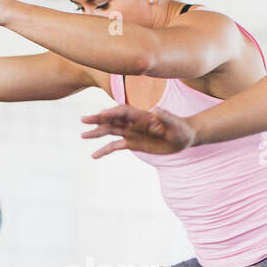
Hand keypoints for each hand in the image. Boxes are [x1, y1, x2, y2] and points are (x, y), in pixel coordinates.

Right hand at [80, 105, 197, 157]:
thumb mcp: (175, 123)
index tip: (100, 115)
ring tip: (83, 136)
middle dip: (98, 120)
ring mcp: (132, 132)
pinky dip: (105, 150)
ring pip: (110, 131)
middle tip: (83, 120)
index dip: (111, 112)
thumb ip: (165, 117)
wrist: (183, 138)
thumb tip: (157, 111)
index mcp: (142, 116)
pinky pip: (116, 146)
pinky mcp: (133, 143)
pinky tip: (94, 155)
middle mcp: (133, 123)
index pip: (123, 111)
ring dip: (97, 133)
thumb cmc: (180, 128)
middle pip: (112, 119)